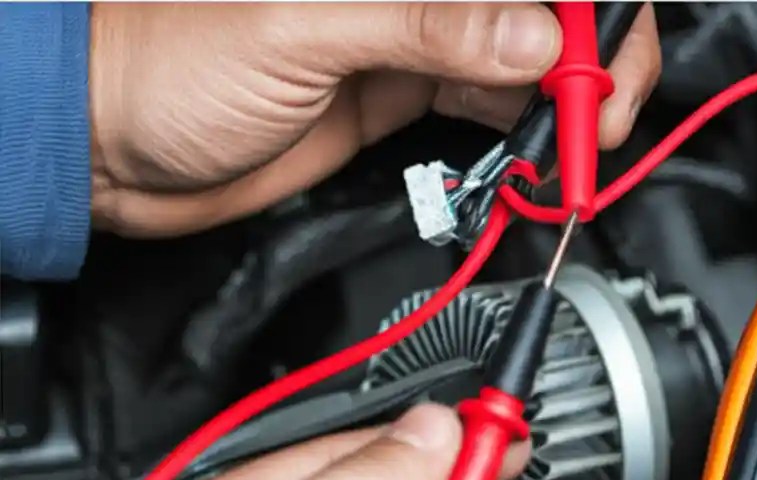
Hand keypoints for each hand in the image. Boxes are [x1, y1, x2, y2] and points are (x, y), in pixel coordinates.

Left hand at [89, 2, 660, 237]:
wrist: (115, 148)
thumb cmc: (167, 64)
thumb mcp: (304, 34)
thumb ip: (425, 29)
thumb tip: (529, 38)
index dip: (577, 10)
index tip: (596, 56)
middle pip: (535, 12)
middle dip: (585, 57)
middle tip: (601, 112)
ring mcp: (408, 43)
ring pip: (520, 58)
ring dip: (560, 100)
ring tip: (579, 142)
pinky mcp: (399, 95)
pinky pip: (484, 102)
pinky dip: (521, 128)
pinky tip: (536, 147)